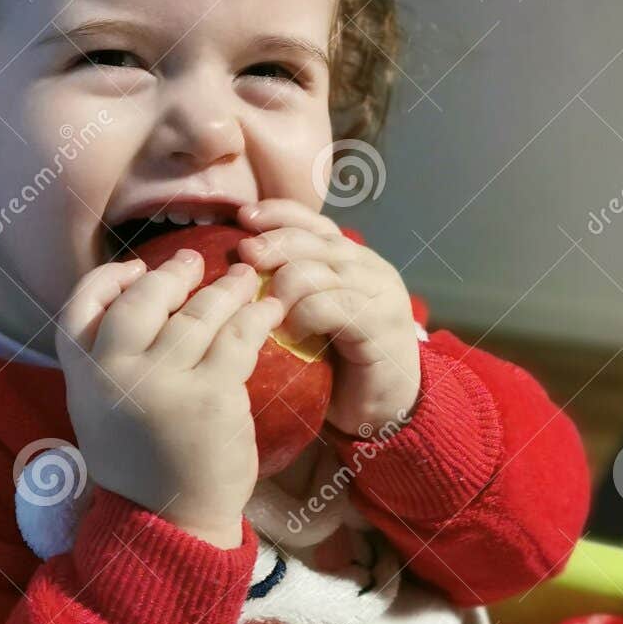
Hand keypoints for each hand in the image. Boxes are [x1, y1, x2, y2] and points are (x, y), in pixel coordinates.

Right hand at [55, 250, 286, 548]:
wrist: (170, 524)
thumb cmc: (141, 466)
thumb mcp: (101, 411)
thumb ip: (108, 363)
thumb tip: (138, 300)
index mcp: (82, 376)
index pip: (82, 304)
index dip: (109, 278)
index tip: (137, 267)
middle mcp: (115, 374)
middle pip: (144, 299)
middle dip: (175, 274)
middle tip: (197, 261)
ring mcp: (163, 383)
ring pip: (197, 314)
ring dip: (226, 288)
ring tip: (244, 278)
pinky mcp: (211, 395)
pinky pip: (237, 339)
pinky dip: (257, 316)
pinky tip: (270, 308)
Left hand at [235, 199, 420, 438]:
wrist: (385, 409)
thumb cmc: (338, 365)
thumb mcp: (309, 318)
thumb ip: (288, 289)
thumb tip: (236, 265)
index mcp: (351, 259)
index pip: (314, 222)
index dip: (278, 214)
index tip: (242, 216)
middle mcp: (369, 267)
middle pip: (313, 241)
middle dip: (273, 245)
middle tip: (244, 259)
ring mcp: (380, 293)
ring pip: (320, 270)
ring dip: (283, 286)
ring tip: (261, 309)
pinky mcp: (383, 323)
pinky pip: (333, 305)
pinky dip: (304, 316)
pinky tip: (287, 333)